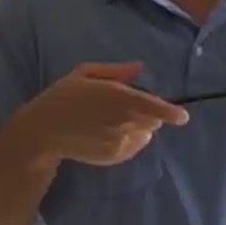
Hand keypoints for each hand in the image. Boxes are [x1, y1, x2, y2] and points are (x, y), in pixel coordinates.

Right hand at [19, 62, 188, 166]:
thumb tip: (139, 68)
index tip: (183, 117)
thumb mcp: (84, 74)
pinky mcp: (113, 156)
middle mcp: (123, 121)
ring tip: (112, 123)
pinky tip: (108, 135)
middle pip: (152, 121)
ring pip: (144, 135)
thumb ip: (115, 71)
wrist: (42, 132)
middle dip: (148, 115)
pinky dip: (128, 142)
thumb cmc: (62, 97)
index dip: (171, 113)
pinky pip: (133, 148)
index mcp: (119, 97)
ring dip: (138, 129)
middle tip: (124, 109)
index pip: (154, 106)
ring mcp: (119, 141)